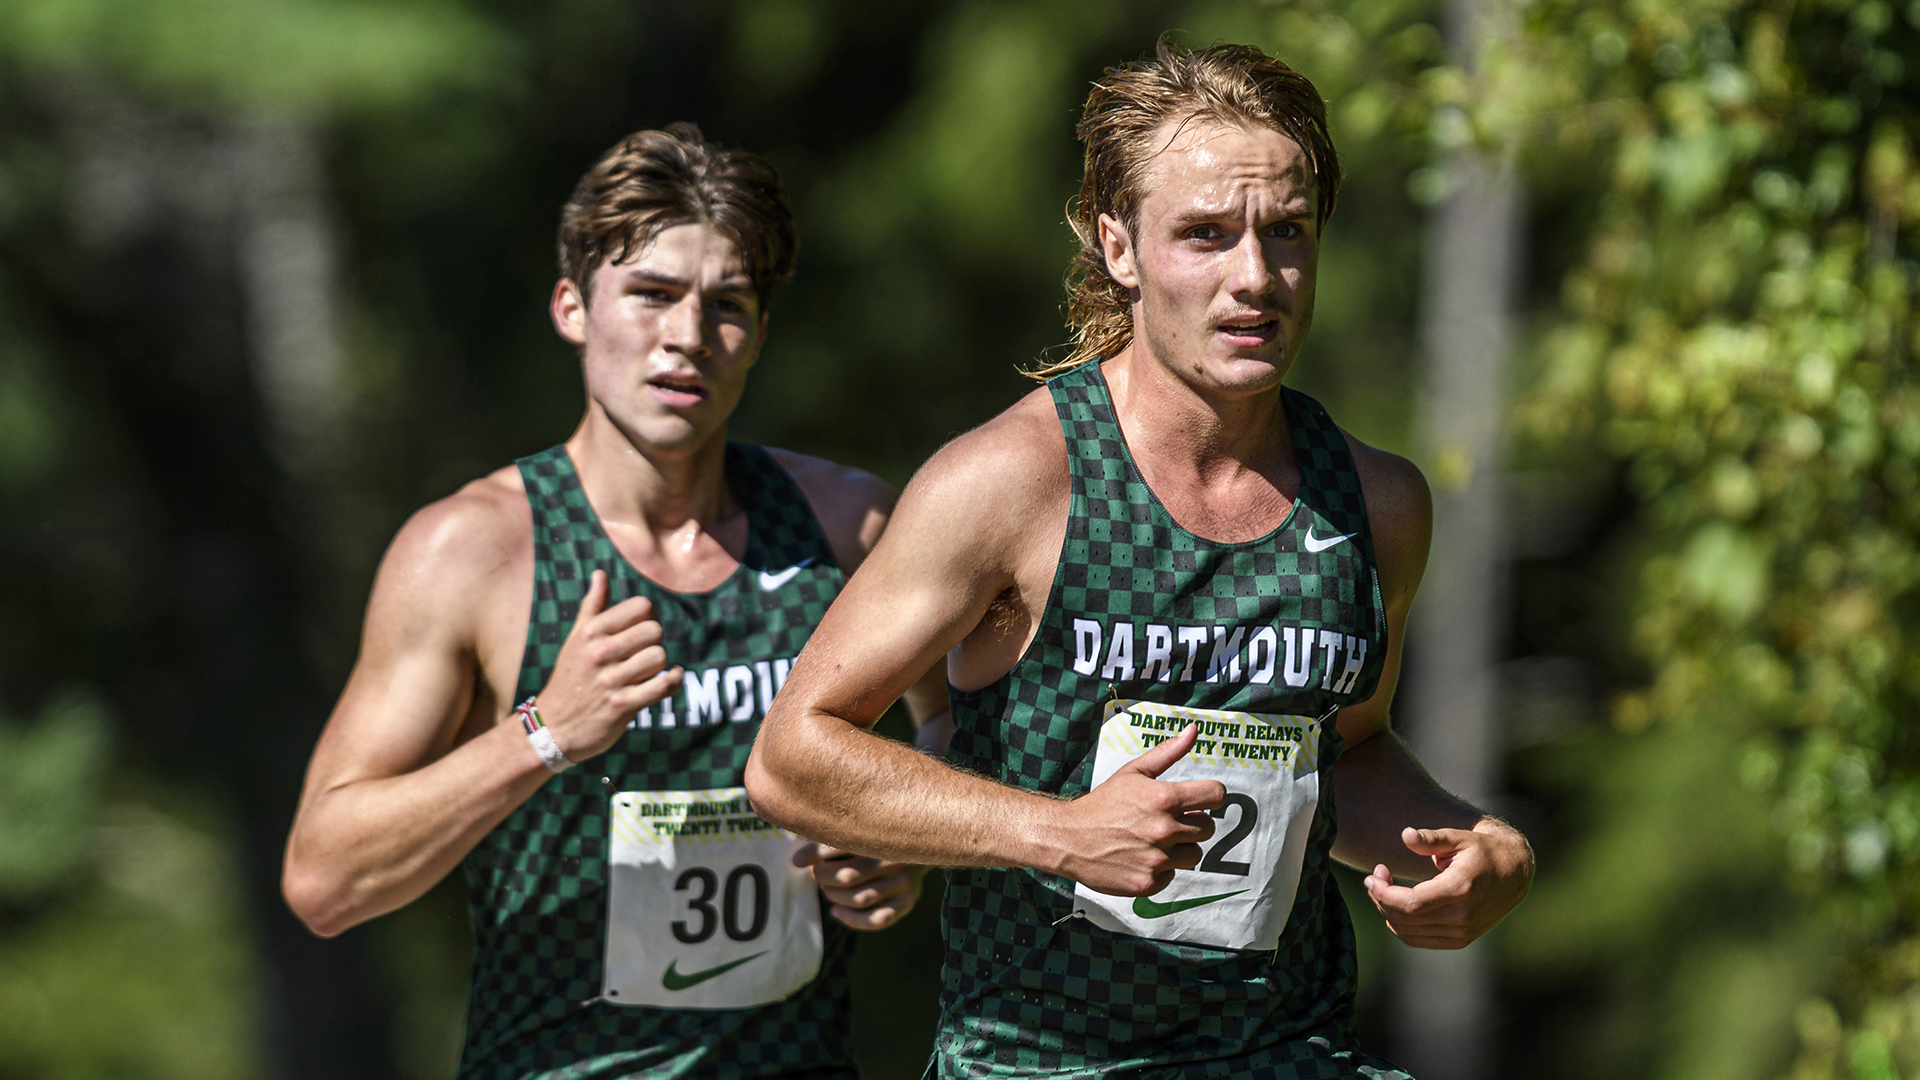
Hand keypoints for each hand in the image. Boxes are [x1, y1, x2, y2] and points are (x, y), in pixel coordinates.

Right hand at [537, 570, 681, 759]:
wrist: (553, 727)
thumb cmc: (569, 679)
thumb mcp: (575, 640)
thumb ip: (592, 607)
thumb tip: (601, 574)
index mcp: (591, 632)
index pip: (641, 607)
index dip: (649, 617)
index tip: (642, 630)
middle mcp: (600, 653)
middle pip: (655, 630)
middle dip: (655, 641)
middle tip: (645, 653)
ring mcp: (611, 680)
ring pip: (660, 657)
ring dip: (661, 665)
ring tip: (649, 671)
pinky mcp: (622, 706)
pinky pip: (662, 686)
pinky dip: (672, 682)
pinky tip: (668, 680)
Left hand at [792, 843, 923, 930]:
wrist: (925, 845)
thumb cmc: (882, 835)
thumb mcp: (863, 827)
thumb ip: (836, 834)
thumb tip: (798, 846)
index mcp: (882, 835)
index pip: (840, 846)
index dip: (814, 854)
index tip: (796, 860)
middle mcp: (894, 860)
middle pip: (847, 876)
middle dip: (823, 877)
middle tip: (815, 873)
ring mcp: (902, 883)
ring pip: (859, 898)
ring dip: (834, 896)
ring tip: (825, 889)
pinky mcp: (906, 901)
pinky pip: (877, 919)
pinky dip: (853, 920)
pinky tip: (836, 912)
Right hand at [1050, 723, 1224, 896]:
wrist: (1068, 838)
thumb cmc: (1103, 803)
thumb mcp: (1133, 772)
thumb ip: (1167, 752)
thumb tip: (1193, 731)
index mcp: (1164, 798)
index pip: (1216, 795)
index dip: (1210, 796)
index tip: (1199, 800)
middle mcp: (1164, 829)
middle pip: (1208, 828)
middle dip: (1192, 823)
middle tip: (1167, 821)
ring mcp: (1157, 858)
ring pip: (1194, 854)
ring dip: (1179, 848)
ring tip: (1153, 840)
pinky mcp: (1148, 883)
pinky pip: (1172, 875)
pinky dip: (1160, 868)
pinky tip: (1140, 857)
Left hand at [1363, 820, 1533, 948]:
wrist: (1515, 873)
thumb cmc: (1482, 850)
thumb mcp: (1459, 838)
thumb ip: (1431, 839)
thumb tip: (1406, 835)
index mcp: (1460, 889)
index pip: (1410, 904)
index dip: (1383, 893)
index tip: (1372, 876)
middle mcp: (1461, 916)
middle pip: (1405, 919)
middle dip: (1381, 899)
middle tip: (1374, 877)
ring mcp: (1462, 932)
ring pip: (1409, 933)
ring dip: (1388, 912)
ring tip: (1382, 888)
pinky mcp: (1461, 939)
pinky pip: (1420, 940)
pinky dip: (1401, 927)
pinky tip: (1396, 906)